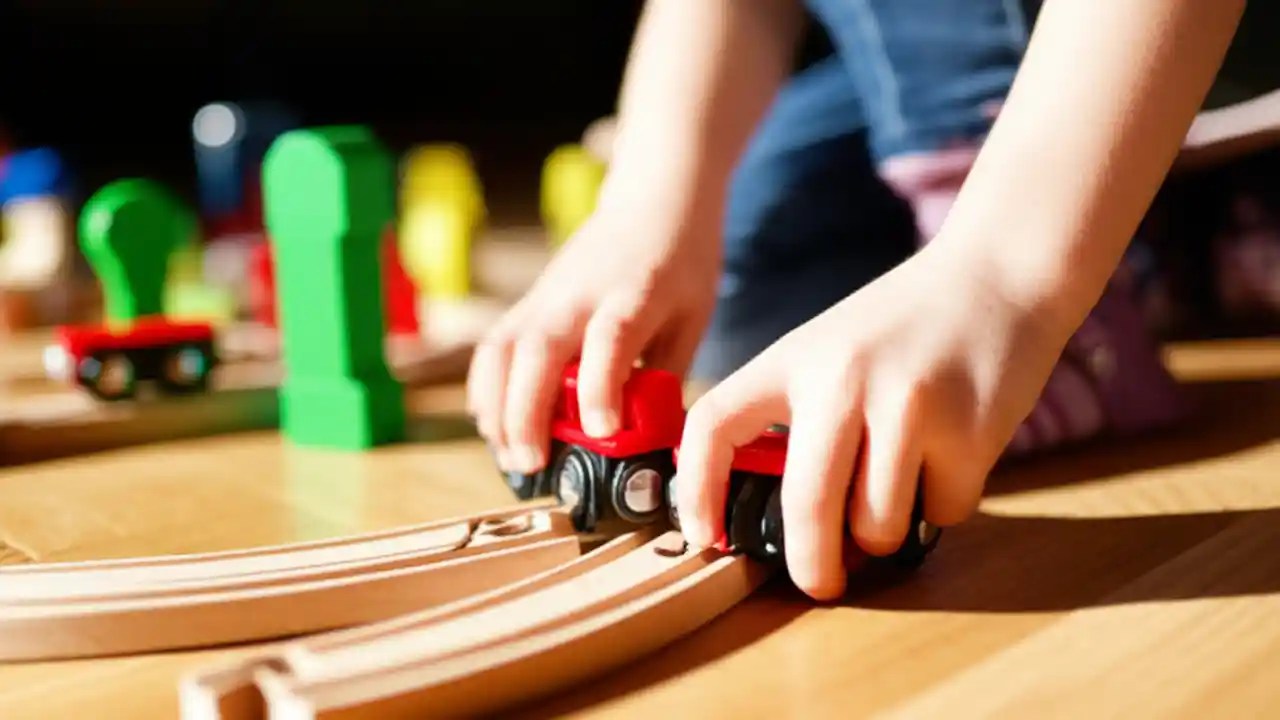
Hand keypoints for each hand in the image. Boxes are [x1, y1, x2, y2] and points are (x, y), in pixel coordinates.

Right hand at [468, 187, 720, 473]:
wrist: (652, 199)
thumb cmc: (679, 263)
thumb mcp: (692, 318)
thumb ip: (665, 375)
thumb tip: (646, 438)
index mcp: (634, 296)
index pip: (609, 339)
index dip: (601, 387)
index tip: (602, 430)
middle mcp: (579, 295)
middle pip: (537, 350)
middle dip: (525, 412)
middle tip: (529, 464)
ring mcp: (545, 297)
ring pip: (501, 350)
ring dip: (496, 406)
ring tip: (508, 455)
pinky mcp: (527, 302)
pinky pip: (492, 348)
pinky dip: (485, 389)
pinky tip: (494, 426)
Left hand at [674, 239, 1078, 599]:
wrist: (999, 274)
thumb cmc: (906, 326)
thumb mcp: (830, 349)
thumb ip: (798, 415)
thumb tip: (784, 521)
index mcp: (793, 357)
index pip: (714, 423)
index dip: (696, 490)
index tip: (703, 536)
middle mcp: (843, 379)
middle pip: (806, 505)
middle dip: (810, 566)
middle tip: (819, 584)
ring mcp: (907, 405)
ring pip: (877, 524)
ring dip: (886, 532)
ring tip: (902, 486)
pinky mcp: (969, 431)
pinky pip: (942, 510)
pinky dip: (944, 502)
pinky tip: (954, 452)